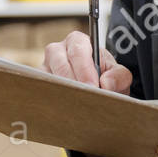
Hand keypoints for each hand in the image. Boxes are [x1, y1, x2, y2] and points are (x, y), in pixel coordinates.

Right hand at [43, 31, 131, 156]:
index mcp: (78, 42)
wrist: (96, 90)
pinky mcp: (38, 84)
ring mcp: (44, 68)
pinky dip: (52, 102)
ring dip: (61, 93)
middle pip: (59, 62)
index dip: (84, 68)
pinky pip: (40, 91)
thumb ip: (119, 76)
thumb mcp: (117, 75)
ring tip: (75, 108)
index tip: (93, 86)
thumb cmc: (104, 77)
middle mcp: (58, 51)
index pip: (78, 49)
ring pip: (47, 78)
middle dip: (73, 82)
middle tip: (84, 99)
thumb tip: (106, 83)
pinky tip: (63, 113)